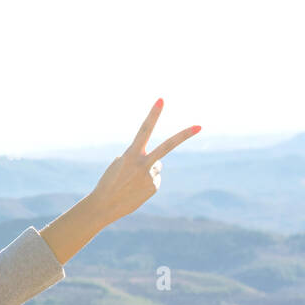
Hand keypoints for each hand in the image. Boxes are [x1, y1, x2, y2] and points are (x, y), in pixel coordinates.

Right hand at [87, 98, 200, 225]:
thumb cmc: (109, 181)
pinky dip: (146, 182)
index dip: (153, 114)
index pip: (143, 130)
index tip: (162, 100)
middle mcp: (143, 164)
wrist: (103, 205)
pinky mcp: (154, 187)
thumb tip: (160, 164)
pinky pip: (154, 178)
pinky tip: (135, 189)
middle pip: (167, 146)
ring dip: (147, 170)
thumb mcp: (119, 164)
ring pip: (156, 166)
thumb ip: (138, 158)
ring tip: (130, 182)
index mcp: (130, 155)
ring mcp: (150, 176)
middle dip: (184, 135)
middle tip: (200, 126)